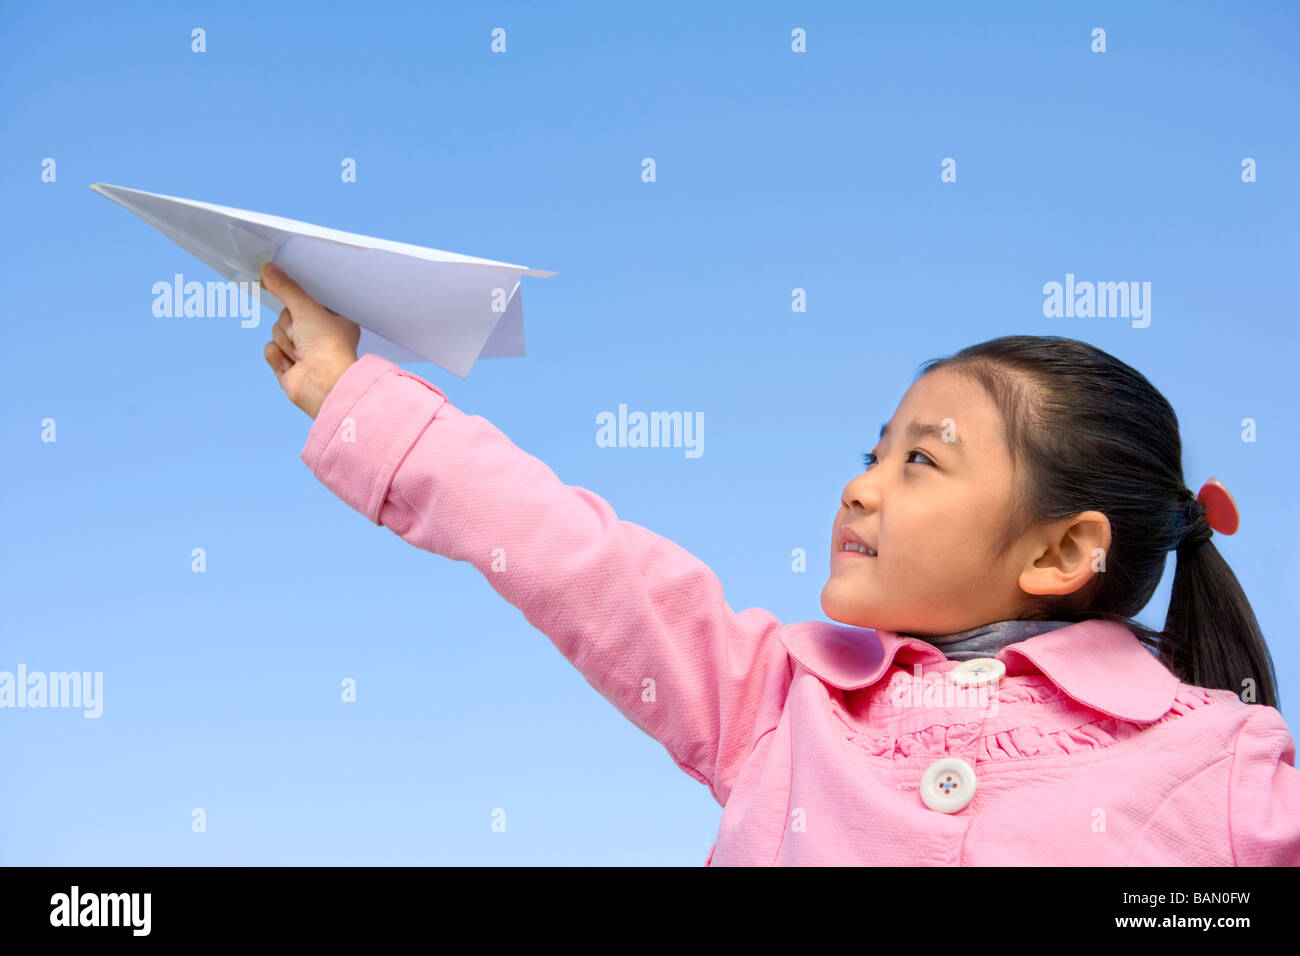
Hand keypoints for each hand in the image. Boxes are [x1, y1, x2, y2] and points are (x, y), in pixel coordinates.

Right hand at [261, 261, 359, 418]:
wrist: (323, 384)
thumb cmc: (328, 347)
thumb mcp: (307, 307)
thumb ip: (286, 288)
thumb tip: (269, 270)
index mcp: (334, 320)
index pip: (309, 299)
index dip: (298, 296)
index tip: (285, 283)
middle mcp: (320, 335)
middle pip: (287, 315)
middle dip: (290, 324)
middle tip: (303, 333)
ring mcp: (304, 352)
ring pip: (277, 332)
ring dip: (285, 341)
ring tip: (302, 353)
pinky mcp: (289, 367)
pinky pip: (269, 349)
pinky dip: (277, 356)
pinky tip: (292, 365)